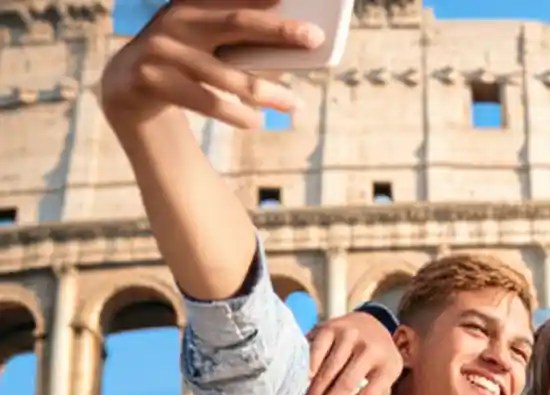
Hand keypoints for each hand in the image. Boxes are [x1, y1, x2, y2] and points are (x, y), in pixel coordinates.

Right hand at [98, 0, 323, 128]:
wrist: (128, 86)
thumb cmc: (188, 60)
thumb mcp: (209, 42)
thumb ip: (244, 38)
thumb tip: (299, 46)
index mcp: (194, 3)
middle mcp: (176, 19)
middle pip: (236, 22)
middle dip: (279, 30)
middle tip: (315, 37)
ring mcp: (160, 48)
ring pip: (224, 74)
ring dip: (265, 91)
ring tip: (293, 105)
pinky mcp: (149, 79)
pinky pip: (203, 100)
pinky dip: (234, 113)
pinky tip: (256, 122)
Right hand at [301, 312, 402, 394]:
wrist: (370, 323)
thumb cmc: (374, 360)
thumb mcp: (384, 376)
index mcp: (390, 365)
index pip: (370, 394)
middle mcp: (372, 349)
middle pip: (346, 384)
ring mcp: (351, 336)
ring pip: (329, 370)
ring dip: (313, 393)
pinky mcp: (332, 327)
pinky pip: (316, 351)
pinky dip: (308, 368)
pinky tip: (302, 383)